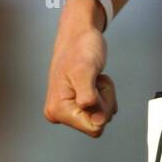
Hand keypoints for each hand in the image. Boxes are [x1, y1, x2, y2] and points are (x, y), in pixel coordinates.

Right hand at [43, 1, 117, 137]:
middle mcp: (59, 113)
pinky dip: (102, 93)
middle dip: (104, 100)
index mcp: (58, 110)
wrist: (77, 33)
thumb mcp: (85, 71)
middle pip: (98, 122)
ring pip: (101, 115)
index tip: (94, 87)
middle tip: (95, 80)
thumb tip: (97, 122)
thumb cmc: (80, 47)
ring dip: (104, 95)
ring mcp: (67, 109)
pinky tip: (94, 80)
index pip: (94, 127)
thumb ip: (89, 98)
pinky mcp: (76, 103)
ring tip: (93, 78)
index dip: (102, 108)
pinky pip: (99, 108)